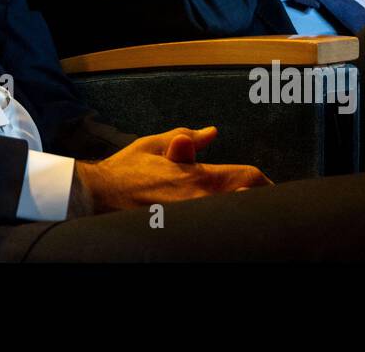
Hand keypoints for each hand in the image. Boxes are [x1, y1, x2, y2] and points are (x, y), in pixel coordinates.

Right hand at [69, 126, 271, 216]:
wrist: (96, 196)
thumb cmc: (124, 171)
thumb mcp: (153, 145)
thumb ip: (187, 137)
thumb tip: (211, 133)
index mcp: (196, 175)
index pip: (247, 178)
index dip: (264, 183)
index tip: (267, 186)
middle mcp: (199, 200)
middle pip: (247, 201)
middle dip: (258, 200)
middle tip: (262, 202)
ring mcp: (191, 219)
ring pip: (232, 217)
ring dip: (241, 213)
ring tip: (245, 215)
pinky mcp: (180, 231)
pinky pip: (211, 229)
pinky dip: (221, 226)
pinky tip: (221, 227)